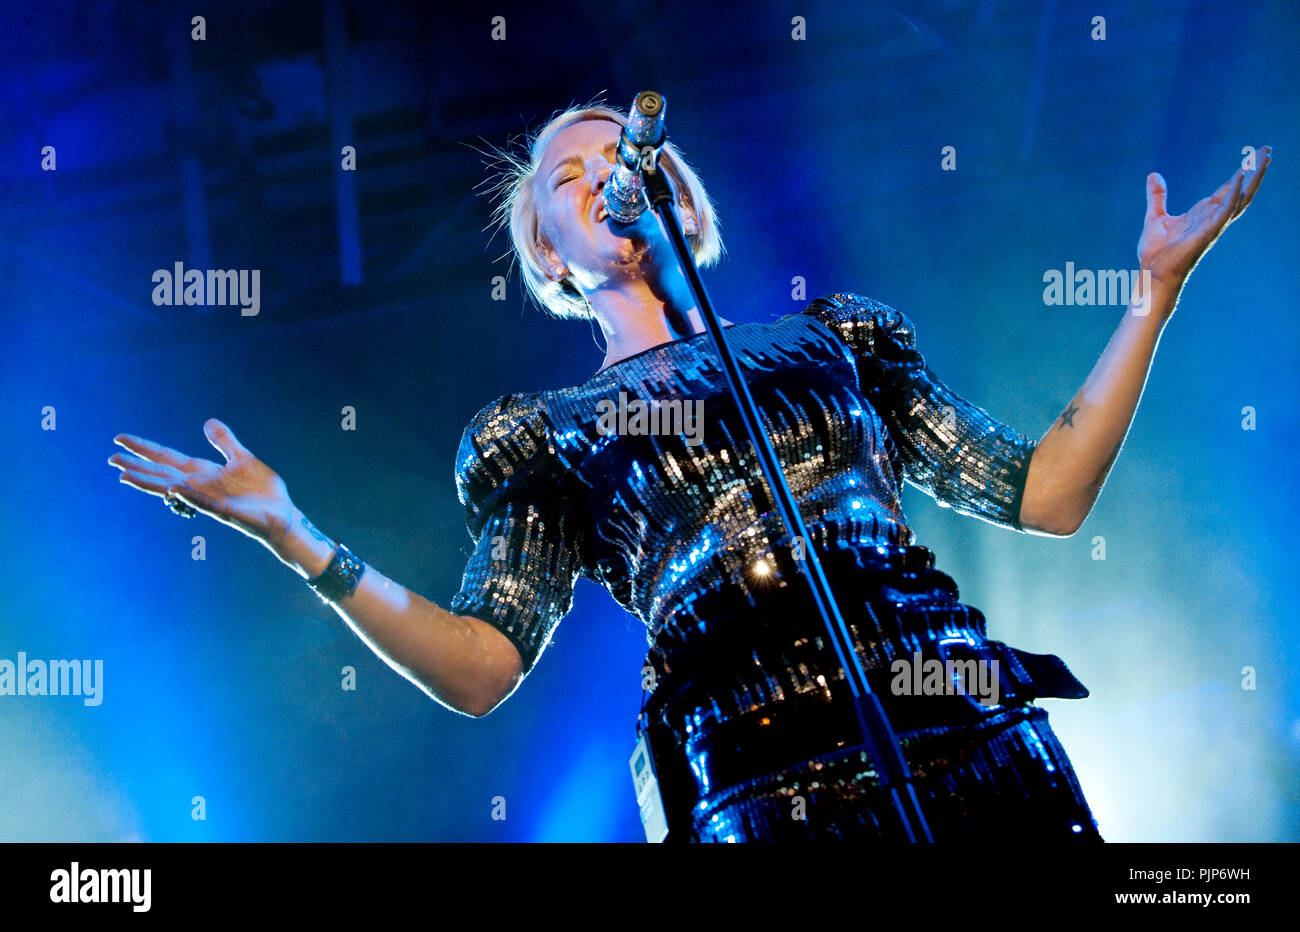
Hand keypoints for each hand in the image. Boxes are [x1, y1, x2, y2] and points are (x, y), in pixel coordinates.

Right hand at [109, 418, 295, 546]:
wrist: (283, 514)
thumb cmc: (262, 492)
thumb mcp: (243, 459)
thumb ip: (225, 442)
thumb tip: (208, 422)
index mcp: (204, 473)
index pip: (168, 458)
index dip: (145, 449)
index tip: (120, 439)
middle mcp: (201, 487)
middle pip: (162, 474)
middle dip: (137, 467)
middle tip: (111, 458)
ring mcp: (211, 500)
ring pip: (174, 491)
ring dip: (151, 484)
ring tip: (126, 476)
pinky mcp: (226, 512)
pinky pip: (204, 503)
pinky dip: (190, 496)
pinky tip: (175, 488)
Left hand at [1138, 146, 1271, 297]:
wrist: (1152, 272)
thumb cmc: (1156, 252)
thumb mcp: (1155, 217)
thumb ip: (1157, 196)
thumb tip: (1153, 175)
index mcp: (1203, 212)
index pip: (1228, 188)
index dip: (1242, 171)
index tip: (1253, 154)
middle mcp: (1213, 217)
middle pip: (1241, 189)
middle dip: (1255, 170)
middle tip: (1267, 148)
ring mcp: (1213, 224)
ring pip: (1241, 198)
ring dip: (1253, 178)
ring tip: (1263, 157)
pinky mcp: (1209, 232)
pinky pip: (1225, 211)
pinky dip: (1232, 195)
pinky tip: (1239, 178)